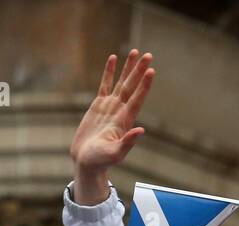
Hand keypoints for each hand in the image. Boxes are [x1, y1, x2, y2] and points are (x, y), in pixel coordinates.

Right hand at [70, 49, 154, 204]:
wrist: (86, 161)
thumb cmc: (100, 161)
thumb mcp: (114, 154)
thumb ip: (127, 142)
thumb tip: (141, 130)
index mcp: (125, 121)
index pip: (137, 99)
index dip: (144, 85)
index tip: (151, 71)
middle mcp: (120, 110)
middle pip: (131, 86)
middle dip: (139, 71)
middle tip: (148, 55)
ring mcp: (110, 106)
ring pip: (121, 82)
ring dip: (128, 68)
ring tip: (135, 52)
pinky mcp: (99, 105)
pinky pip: (105, 84)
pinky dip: (109, 71)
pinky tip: (113, 58)